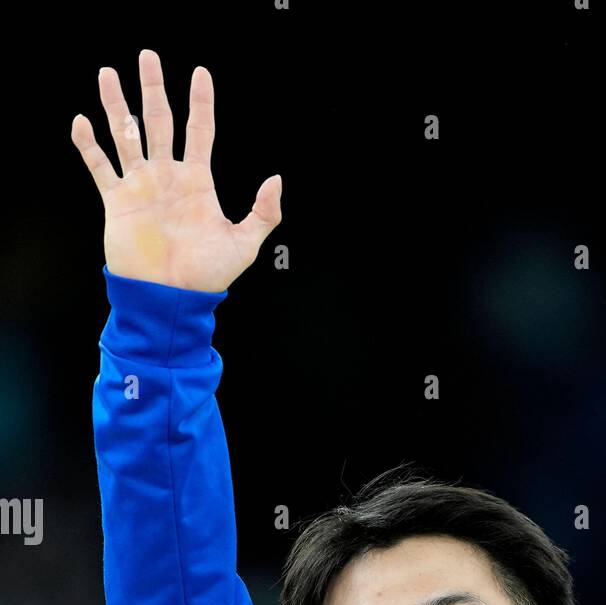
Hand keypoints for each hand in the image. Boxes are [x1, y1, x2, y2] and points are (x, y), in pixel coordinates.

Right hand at [71, 50, 280, 291]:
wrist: (171, 300)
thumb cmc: (208, 277)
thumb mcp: (244, 244)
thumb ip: (262, 212)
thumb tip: (275, 179)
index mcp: (197, 182)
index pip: (199, 131)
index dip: (201, 102)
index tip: (200, 72)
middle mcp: (167, 177)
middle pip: (159, 121)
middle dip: (153, 88)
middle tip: (148, 55)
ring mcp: (141, 187)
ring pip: (125, 135)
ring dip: (115, 104)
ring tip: (108, 73)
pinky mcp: (117, 203)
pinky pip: (100, 168)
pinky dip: (89, 146)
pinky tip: (82, 122)